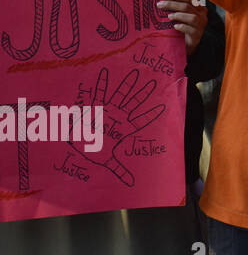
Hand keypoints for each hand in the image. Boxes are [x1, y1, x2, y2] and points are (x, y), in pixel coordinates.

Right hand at [75, 67, 166, 186]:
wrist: (77, 146)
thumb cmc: (94, 150)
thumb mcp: (108, 162)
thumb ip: (120, 170)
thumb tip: (131, 182)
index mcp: (123, 129)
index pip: (141, 121)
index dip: (152, 114)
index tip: (164, 107)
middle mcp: (118, 117)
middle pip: (133, 103)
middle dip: (143, 93)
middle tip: (153, 81)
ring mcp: (107, 111)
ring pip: (120, 95)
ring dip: (127, 85)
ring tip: (136, 73)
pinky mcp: (95, 108)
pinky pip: (99, 93)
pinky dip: (102, 83)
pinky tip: (105, 72)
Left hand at [158, 0, 206, 55]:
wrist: (187, 44)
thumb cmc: (182, 27)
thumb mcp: (181, 15)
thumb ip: (177, 7)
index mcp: (199, 7)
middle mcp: (202, 15)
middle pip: (188, 6)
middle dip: (172, 4)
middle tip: (160, 5)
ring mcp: (200, 25)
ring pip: (192, 17)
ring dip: (179, 15)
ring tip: (168, 16)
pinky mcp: (197, 35)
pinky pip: (191, 30)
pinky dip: (182, 27)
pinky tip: (175, 26)